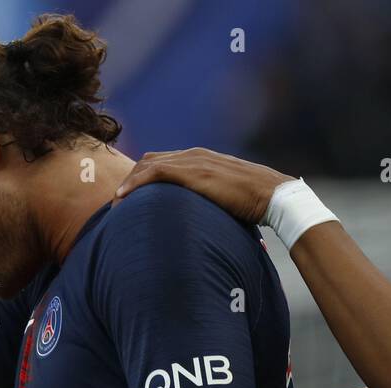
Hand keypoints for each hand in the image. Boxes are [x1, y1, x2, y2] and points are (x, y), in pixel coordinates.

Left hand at [113, 147, 293, 222]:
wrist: (275, 195)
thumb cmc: (260, 203)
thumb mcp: (233, 199)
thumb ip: (218, 203)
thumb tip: (213, 227)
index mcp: (205, 160)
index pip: (166, 162)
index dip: (145, 178)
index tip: (133, 198)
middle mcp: (196, 155)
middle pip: (151, 160)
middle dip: (132, 179)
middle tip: (118, 203)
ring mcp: (194, 161)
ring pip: (148, 164)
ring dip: (129, 183)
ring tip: (116, 204)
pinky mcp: (193, 172)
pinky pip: (154, 172)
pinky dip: (135, 183)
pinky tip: (122, 198)